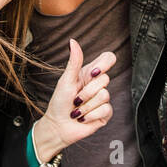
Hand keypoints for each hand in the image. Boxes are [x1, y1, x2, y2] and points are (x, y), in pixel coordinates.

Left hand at [31, 39, 115, 163]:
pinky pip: (105, 109)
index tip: (93, 73)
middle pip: (105, 79)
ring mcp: (103, 99)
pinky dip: (90, 115)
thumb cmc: (60, 102)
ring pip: (104, 95)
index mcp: (90, 73)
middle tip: (75, 99)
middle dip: (86, 92)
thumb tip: (73, 41)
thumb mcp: (66, 80)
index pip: (108, 58)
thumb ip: (74, 62)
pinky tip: (82, 118)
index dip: (105, 64)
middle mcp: (98, 85)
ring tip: (77, 111)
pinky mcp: (105, 113)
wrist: (58, 126)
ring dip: (86, 106)